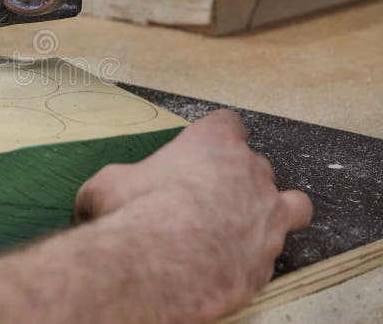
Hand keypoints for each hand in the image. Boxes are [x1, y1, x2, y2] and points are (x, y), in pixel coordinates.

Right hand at [75, 109, 312, 320]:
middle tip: (210, 198)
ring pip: (292, 205)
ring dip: (271, 214)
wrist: (163, 260)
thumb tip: (97, 198)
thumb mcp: (106, 185)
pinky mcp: (267, 259)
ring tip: (245, 227)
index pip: (229, 123)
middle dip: (240, 179)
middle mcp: (250, 172)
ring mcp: (267, 216)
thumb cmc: (138, 210)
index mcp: (213, 142)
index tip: (208, 147)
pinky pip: (270, 255)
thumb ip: (115, 183)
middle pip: (258, 165)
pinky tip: (227, 265)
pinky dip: (252, 258)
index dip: (219, 135)